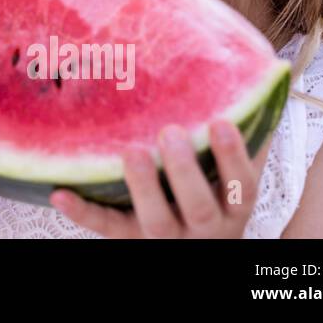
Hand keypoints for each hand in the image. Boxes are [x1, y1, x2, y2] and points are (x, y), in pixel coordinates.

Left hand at [49, 120, 270, 237]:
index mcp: (232, 208)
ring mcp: (164, 238)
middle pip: (199, 206)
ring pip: (156, 221)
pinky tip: (60, 192)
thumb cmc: (214, 196)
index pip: (242, 187)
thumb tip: (262, 72)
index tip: (220, 121)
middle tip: (170, 133)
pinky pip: (105, 228)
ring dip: (144, 187)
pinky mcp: (128, 240)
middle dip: (185, 171)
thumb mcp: (232, 177)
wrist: (194, 250)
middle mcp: (203, 229)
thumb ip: (246, 135)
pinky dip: (83, 212)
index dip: (233, 156)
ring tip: (132, 153)